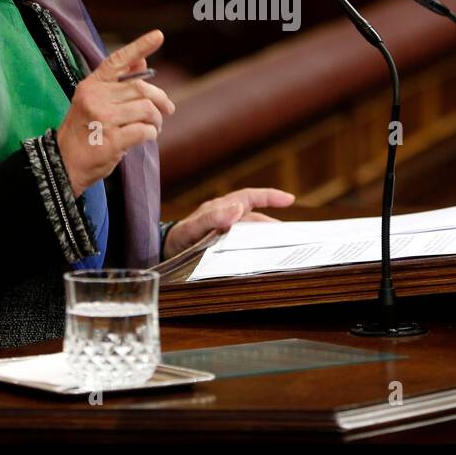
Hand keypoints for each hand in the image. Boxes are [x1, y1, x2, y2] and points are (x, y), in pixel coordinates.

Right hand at [56, 29, 175, 195]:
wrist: (63, 163)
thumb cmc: (83, 130)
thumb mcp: (93, 100)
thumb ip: (118, 81)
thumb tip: (141, 59)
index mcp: (92, 85)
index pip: (118, 60)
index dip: (140, 46)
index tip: (158, 35)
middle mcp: (96, 98)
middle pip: (141, 89)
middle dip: (160, 100)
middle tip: (166, 110)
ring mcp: (103, 118)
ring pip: (146, 110)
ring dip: (156, 120)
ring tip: (154, 126)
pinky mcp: (111, 140)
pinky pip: (144, 130)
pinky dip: (150, 134)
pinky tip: (146, 137)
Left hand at [163, 188, 295, 258]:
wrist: (163, 254)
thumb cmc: (177, 238)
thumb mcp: (191, 228)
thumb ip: (212, 218)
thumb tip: (238, 208)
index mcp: (221, 208)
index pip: (249, 197)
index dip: (269, 196)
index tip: (289, 199)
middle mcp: (226, 217)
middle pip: (256, 219)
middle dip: (273, 225)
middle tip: (292, 237)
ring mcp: (226, 232)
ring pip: (252, 233)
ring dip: (266, 239)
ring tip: (280, 249)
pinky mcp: (225, 246)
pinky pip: (245, 245)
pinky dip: (255, 249)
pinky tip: (262, 258)